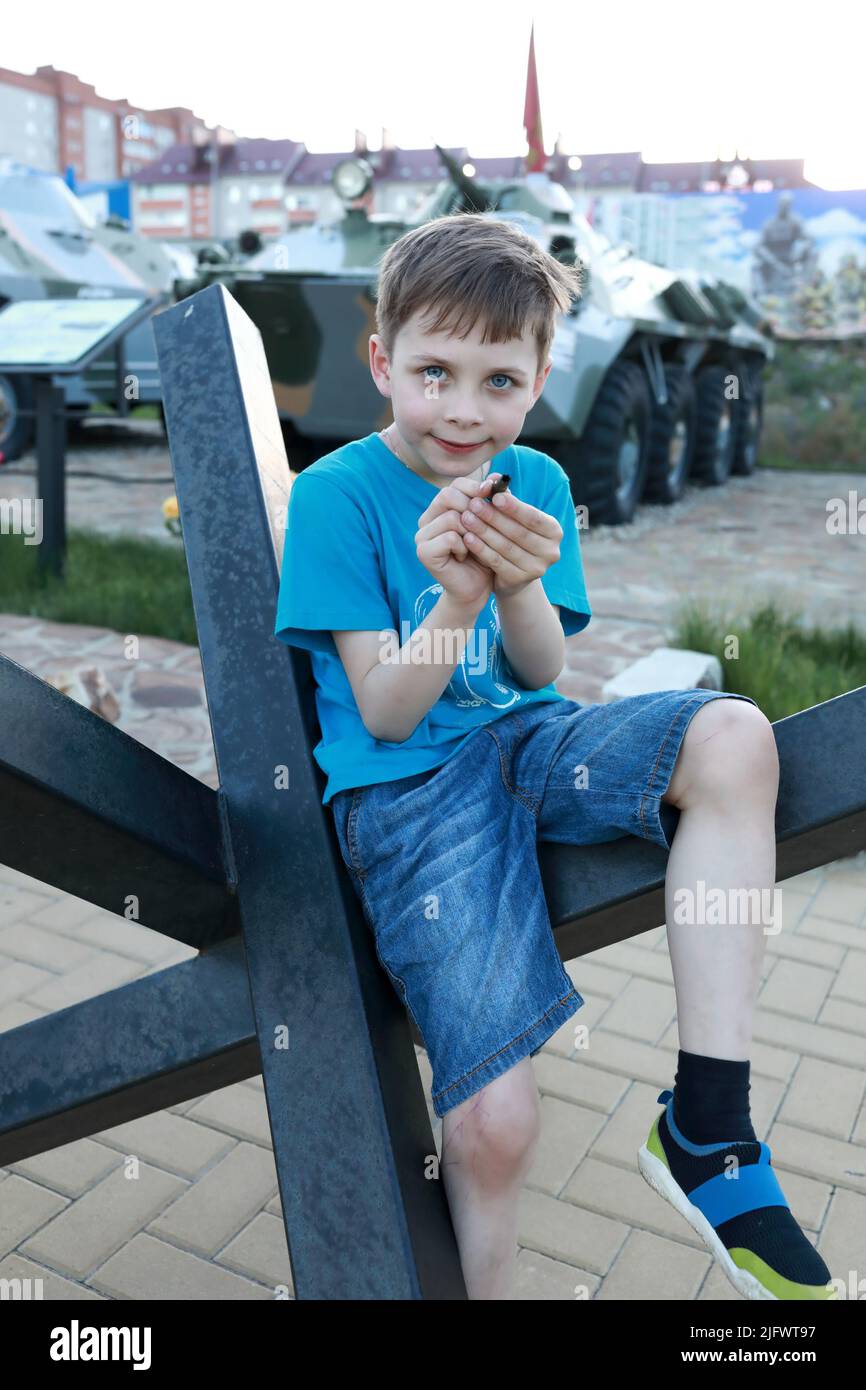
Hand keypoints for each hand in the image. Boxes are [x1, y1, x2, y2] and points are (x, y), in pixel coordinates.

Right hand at [415, 474, 499, 610]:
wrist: (476, 588)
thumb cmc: (483, 555)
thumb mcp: (489, 524)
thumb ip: (491, 501)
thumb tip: (498, 477)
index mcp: (439, 509)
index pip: (454, 485)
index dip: (475, 488)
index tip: (492, 494)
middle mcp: (426, 519)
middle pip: (447, 496)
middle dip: (472, 510)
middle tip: (482, 529)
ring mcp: (421, 536)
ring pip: (452, 517)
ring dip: (470, 533)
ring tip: (471, 547)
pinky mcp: (423, 552)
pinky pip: (450, 537)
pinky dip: (463, 547)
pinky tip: (463, 557)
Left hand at [456, 483, 562, 600]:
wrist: (512, 575)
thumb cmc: (513, 537)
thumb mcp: (514, 519)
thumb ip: (505, 499)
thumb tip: (494, 477)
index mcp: (554, 531)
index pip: (533, 517)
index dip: (514, 507)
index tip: (494, 497)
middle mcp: (551, 551)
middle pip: (518, 532)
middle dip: (493, 517)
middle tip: (473, 504)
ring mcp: (537, 568)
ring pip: (506, 547)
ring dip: (484, 531)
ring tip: (466, 518)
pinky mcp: (521, 581)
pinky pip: (497, 562)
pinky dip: (481, 549)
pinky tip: (467, 538)